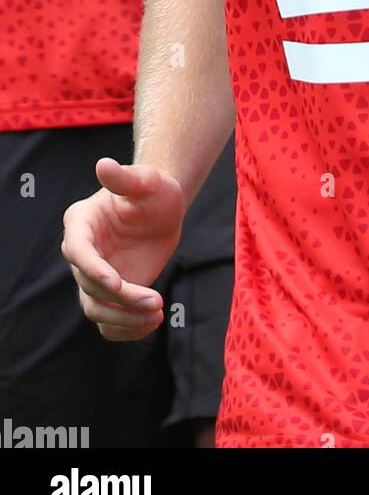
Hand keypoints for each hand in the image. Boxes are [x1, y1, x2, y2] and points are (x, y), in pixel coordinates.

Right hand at [61, 158, 184, 340]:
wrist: (162, 209)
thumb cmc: (153, 189)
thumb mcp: (147, 181)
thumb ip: (126, 177)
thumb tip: (104, 164)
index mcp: (81, 223)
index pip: (78, 252)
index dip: (94, 270)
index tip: (117, 283)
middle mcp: (82, 253)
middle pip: (90, 286)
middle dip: (121, 298)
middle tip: (155, 301)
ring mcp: (95, 276)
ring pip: (96, 310)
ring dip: (123, 319)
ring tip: (157, 315)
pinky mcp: (111, 294)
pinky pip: (109, 322)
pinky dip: (126, 330)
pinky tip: (152, 324)